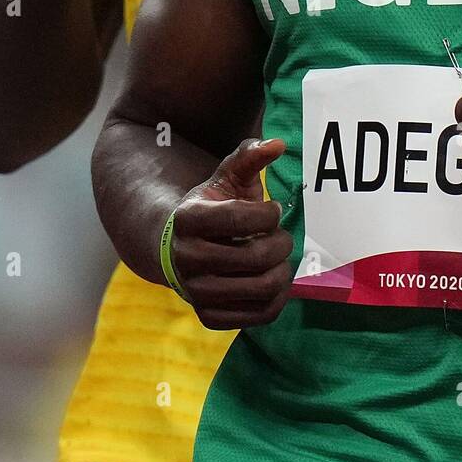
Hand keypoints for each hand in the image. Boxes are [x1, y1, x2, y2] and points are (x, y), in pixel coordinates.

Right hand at [168, 138, 292, 328]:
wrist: (178, 249)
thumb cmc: (212, 208)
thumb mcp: (226, 178)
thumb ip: (249, 157)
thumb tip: (278, 144)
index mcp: (188, 219)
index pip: (242, 217)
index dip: (269, 214)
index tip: (272, 210)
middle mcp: (187, 258)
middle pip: (256, 257)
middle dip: (282, 243)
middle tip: (282, 237)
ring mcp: (196, 291)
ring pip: (261, 288)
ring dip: (283, 271)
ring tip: (280, 258)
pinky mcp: (209, 317)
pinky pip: (260, 315)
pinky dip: (278, 299)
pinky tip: (274, 280)